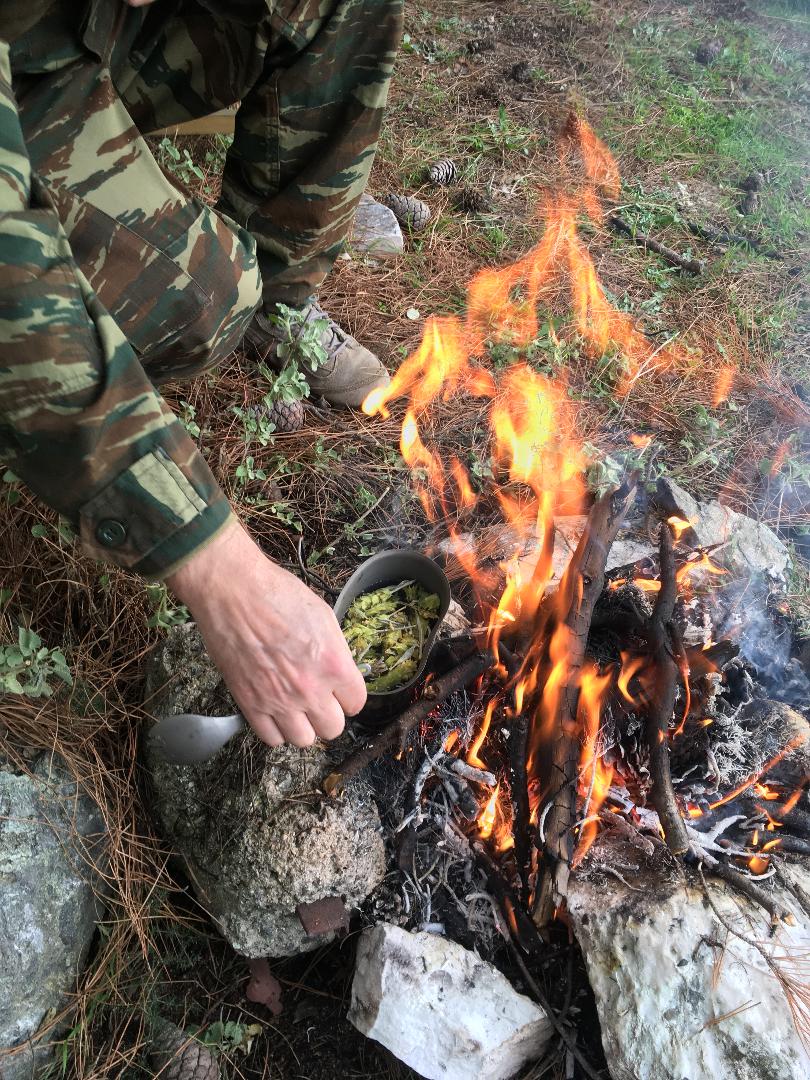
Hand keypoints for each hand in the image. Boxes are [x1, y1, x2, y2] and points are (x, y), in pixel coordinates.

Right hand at [166, 521, 365, 747]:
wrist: (233, 592)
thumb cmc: (278, 594)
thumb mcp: (323, 616)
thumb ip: (335, 650)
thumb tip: (339, 671)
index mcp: (334, 664)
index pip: (357, 703)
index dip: (349, 695)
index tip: (341, 690)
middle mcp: (310, 689)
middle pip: (333, 728)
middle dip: (329, 714)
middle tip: (319, 700)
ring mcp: (279, 701)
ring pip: (304, 740)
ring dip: (304, 726)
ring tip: (297, 709)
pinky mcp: (250, 704)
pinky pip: (272, 738)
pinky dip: (276, 730)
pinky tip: (275, 712)